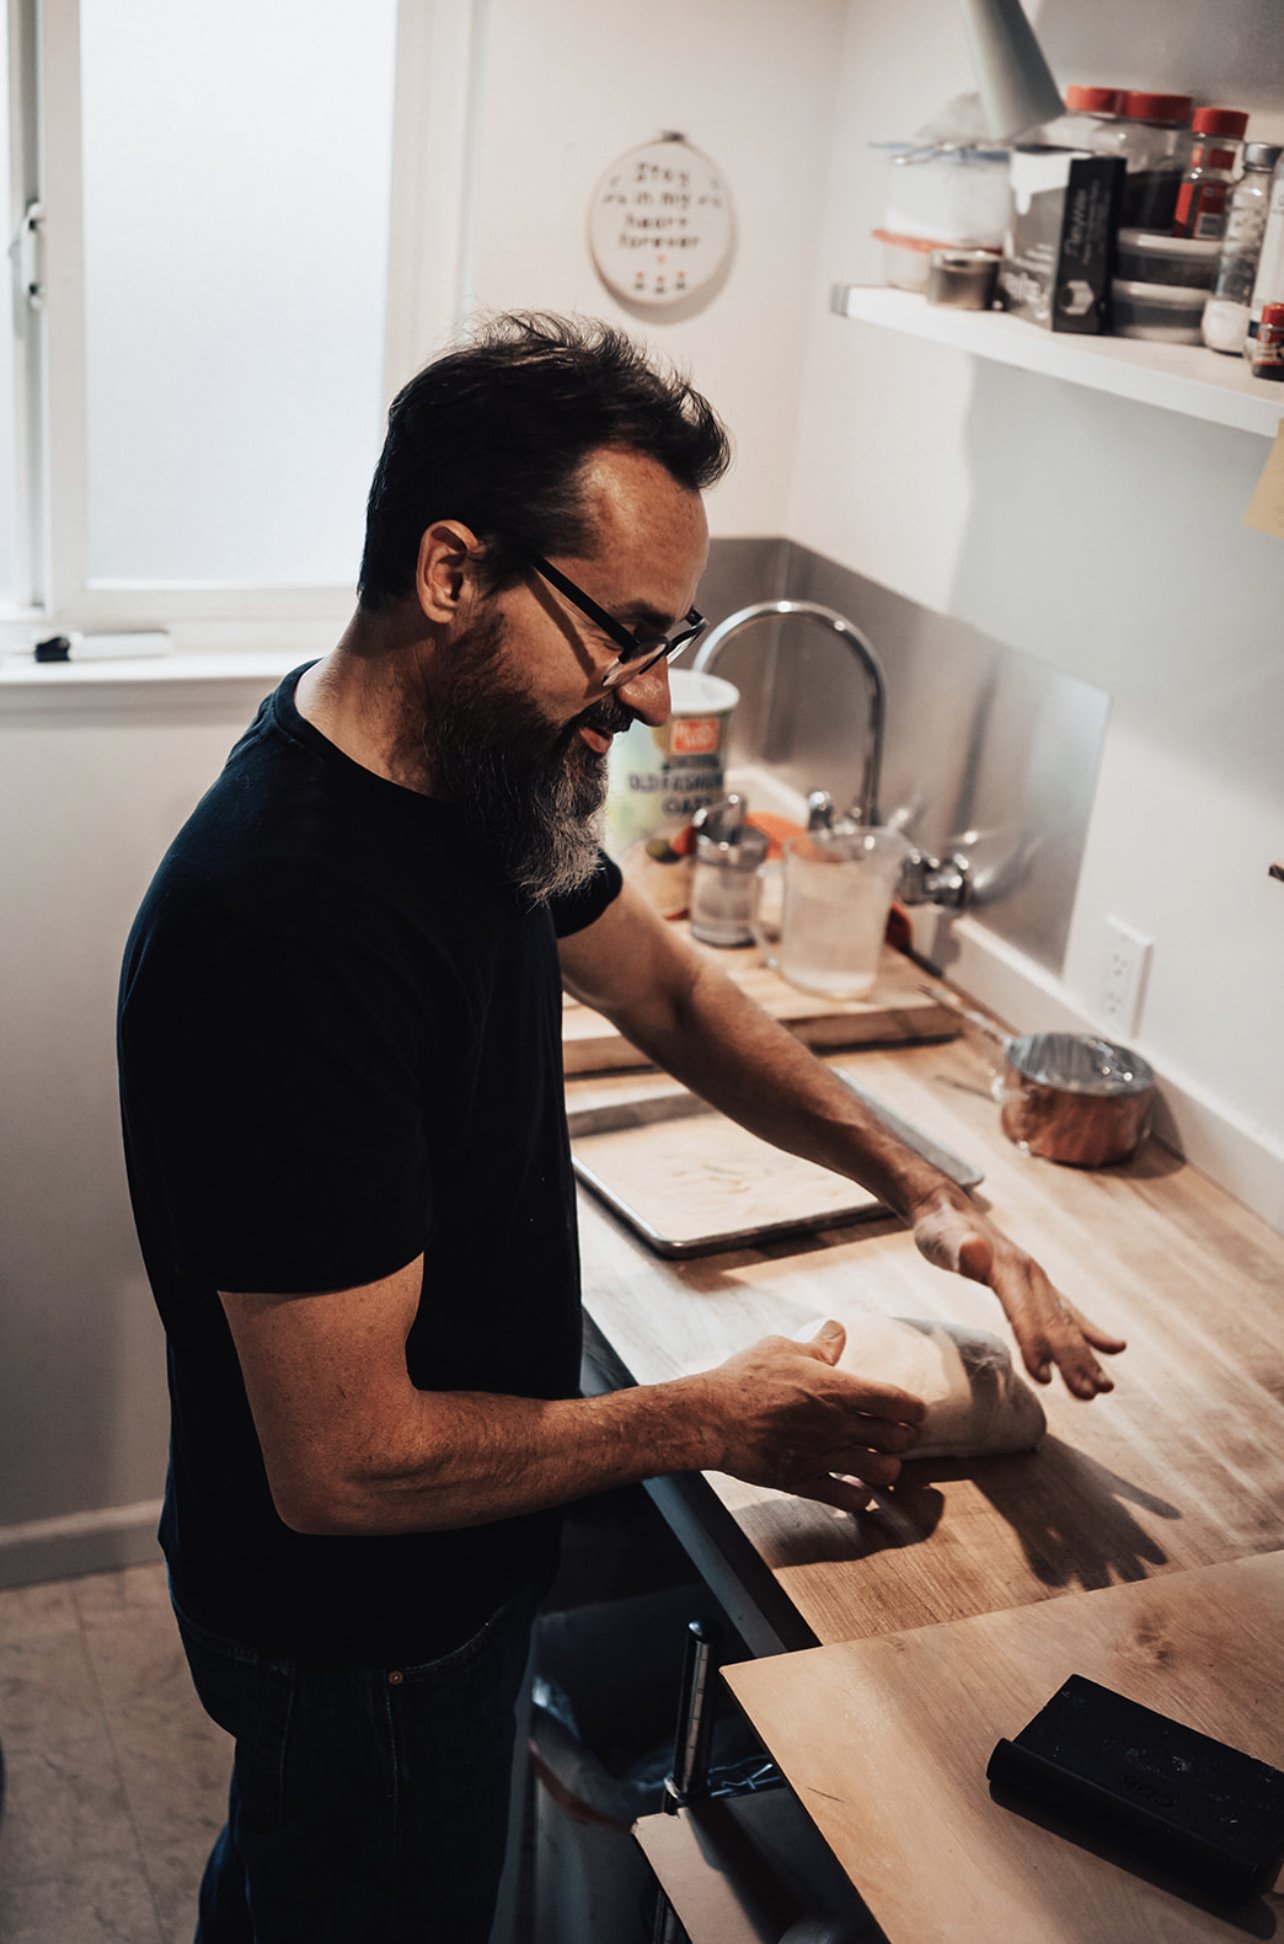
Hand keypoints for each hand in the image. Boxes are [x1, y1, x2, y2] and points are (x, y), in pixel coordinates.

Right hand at [699, 1321, 924, 1513]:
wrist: (712, 1417)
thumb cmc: (746, 1378)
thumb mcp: (783, 1348)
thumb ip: (819, 1345)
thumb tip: (837, 1330)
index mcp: (838, 1389)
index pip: (898, 1401)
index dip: (914, 1408)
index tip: (913, 1410)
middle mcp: (838, 1425)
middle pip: (898, 1438)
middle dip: (904, 1436)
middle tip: (897, 1434)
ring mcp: (824, 1456)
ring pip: (883, 1472)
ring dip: (888, 1467)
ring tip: (880, 1461)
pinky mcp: (804, 1481)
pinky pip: (849, 1499)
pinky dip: (860, 1495)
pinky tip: (855, 1486)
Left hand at [910, 1190, 1125, 1397]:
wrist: (950, 1209)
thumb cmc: (942, 1229)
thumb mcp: (943, 1237)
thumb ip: (960, 1247)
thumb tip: (974, 1246)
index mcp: (1008, 1267)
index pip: (1023, 1311)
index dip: (1033, 1343)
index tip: (1044, 1378)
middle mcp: (1030, 1275)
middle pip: (1053, 1323)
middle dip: (1071, 1360)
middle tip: (1089, 1395)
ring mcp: (1037, 1281)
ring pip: (1066, 1324)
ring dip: (1085, 1356)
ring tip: (1104, 1388)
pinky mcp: (1036, 1287)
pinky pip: (1068, 1314)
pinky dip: (1090, 1332)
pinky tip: (1113, 1349)